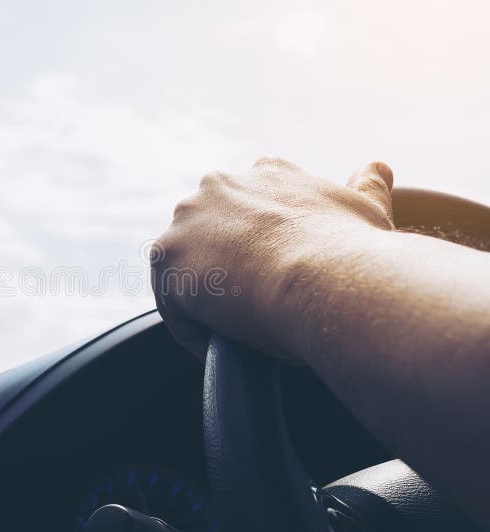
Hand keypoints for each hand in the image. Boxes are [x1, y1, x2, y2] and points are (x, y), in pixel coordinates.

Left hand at [151, 157, 394, 360]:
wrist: (326, 278)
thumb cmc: (353, 251)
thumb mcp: (366, 210)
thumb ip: (367, 186)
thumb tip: (377, 168)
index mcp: (266, 172)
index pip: (252, 204)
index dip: (262, 243)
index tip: (277, 272)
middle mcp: (220, 185)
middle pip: (212, 232)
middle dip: (228, 266)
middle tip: (257, 305)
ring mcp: (189, 218)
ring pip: (189, 267)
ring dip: (207, 299)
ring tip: (239, 334)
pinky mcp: (168, 257)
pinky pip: (175, 304)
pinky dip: (195, 330)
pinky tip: (222, 350)